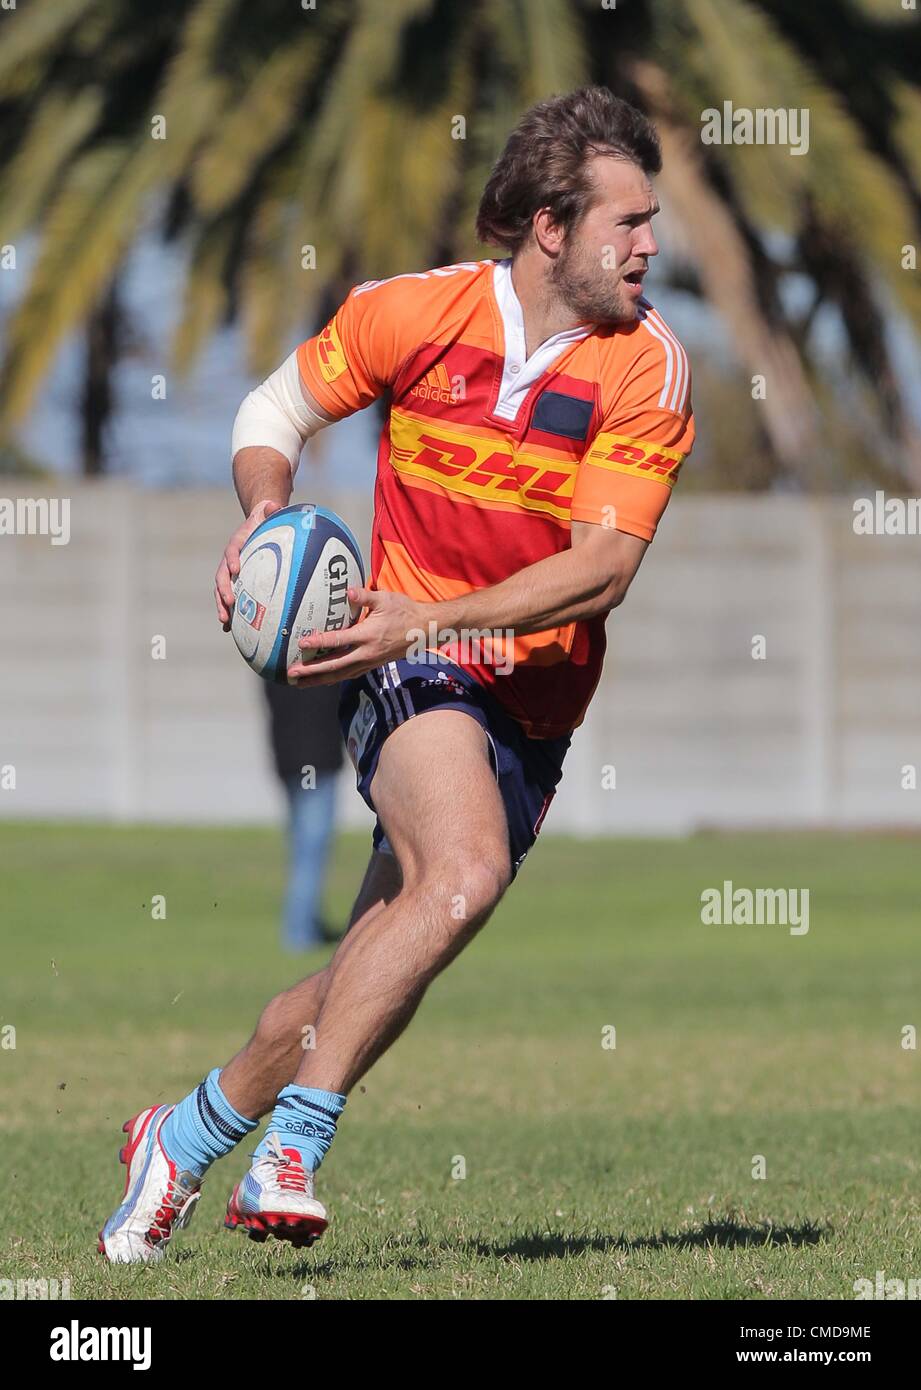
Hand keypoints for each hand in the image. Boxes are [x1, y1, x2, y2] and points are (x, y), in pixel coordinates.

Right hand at [214, 499, 281, 629]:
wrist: (258, 524)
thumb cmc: (267, 519)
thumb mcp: (270, 512)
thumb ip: (272, 509)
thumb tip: (274, 504)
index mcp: (239, 542)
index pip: (233, 549)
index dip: (233, 558)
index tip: (236, 568)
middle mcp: (231, 558)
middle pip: (222, 575)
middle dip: (223, 590)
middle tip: (228, 603)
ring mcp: (231, 572)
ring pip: (222, 590)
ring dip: (222, 605)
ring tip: (224, 622)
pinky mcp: (236, 582)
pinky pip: (230, 598)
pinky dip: (229, 613)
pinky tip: (230, 630)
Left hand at [287, 586, 426, 685]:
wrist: (425, 629)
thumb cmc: (405, 611)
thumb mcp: (386, 599)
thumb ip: (364, 596)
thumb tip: (348, 592)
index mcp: (368, 635)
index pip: (338, 640)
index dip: (319, 642)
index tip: (302, 643)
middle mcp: (367, 653)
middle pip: (335, 666)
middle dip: (312, 671)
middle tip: (293, 673)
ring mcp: (370, 661)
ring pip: (341, 674)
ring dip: (320, 679)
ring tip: (301, 683)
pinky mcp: (373, 665)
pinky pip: (350, 674)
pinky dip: (334, 678)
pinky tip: (324, 679)